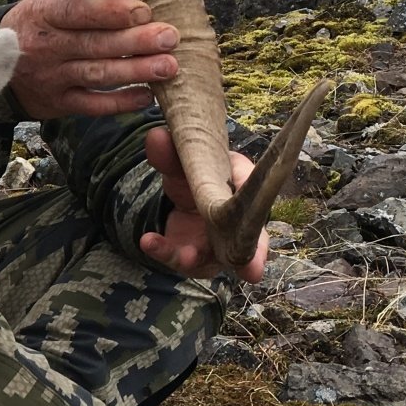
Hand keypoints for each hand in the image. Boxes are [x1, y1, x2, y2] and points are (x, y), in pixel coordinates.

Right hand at [0, 0, 179, 119]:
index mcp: (43, 15)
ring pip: (98, 74)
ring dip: (135, 71)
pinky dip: (121, 102)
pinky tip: (147, 95)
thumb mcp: (46, 6)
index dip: (110, 12)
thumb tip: (137, 3)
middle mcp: (46, 47)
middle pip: (94, 44)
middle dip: (135, 41)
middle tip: (170, 37)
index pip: (77, 11)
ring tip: (168, 67)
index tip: (144, 10)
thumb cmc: (36, 28)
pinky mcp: (58, 103)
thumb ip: (83, 5)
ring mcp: (51, 78)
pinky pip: (93, 105)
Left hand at [138, 127, 267, 283]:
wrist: (192, 181)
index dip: (257, 251)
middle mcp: (235, 232)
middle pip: (239, 253)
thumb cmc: (209, 171)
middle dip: (235, 264)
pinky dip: (161, 249)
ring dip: (185, 258)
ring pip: (203, 259)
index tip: (254, 270)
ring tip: (161, 247)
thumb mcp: (196, 160)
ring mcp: (211, 245)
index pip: (258, 228)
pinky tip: (148, 240)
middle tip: (225, 265)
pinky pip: (174, 254)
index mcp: (250, 206)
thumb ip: (177, 154)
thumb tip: (156, 136)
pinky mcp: (186, 250)